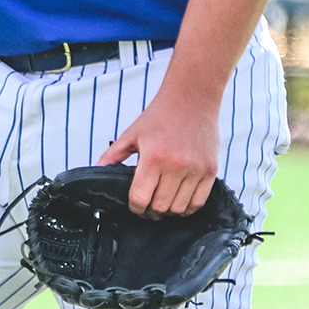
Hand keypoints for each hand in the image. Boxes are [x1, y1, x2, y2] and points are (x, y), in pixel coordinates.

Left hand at [95, 93, 219, 216]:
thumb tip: (97, 170)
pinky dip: (188, 208)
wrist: (192, 97)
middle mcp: (175, 166)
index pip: (140, 198)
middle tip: (147, 206)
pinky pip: (199, 202)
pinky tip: (180, 201)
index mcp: (153, 157)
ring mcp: (195, 169)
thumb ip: (113, 154)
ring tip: (163, 203)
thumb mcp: (133, 132)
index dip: (135, 207)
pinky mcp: (211, 170)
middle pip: (160, 207)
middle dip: (150, 212)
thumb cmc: (161, 114)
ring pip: (179, 209)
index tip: (135, 204)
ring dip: (168, 211)